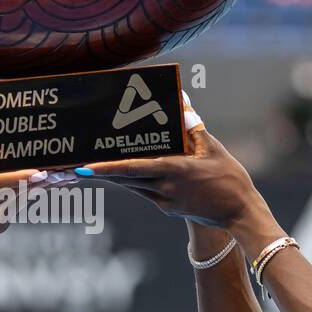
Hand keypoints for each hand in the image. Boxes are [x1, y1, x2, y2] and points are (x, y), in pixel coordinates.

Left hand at [78, 93, 265, 229]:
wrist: (239, 213)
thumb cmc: (229, 177)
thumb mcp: (212, 147)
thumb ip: (192, 124)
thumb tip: (182, 98)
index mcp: (174, 170)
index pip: (133, 168)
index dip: (106, 168)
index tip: (84, 168)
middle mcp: (164, 188)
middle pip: (124, 179)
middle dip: (98, 173)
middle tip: (72, 167)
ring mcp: (164, 200)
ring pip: (131, 186)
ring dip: (111, 177)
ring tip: (86, 168)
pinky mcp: (166, 207)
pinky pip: (143, 191)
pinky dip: (130, 181)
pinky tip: (118, 172)